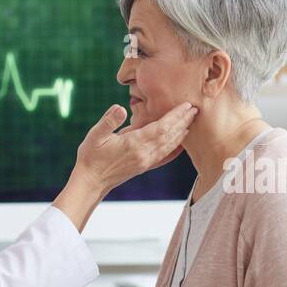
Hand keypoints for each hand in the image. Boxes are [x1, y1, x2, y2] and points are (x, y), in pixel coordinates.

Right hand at [75, 101, 197, 195]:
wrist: (91, 181)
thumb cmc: (91, 156)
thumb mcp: (95, 135)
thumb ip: (108, 120)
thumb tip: (120, 108)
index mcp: (134, 144)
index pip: (161, 128)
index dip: (175, 116)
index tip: (186, 105)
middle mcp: (144, 154)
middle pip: (169, 136)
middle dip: (183, 122)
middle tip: (195, 109)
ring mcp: (145, 162)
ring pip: (169, 146)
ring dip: (181, 133)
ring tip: (190, 121)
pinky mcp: (144, 167)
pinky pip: (164, 157)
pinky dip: (175, 149)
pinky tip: (180, 144)